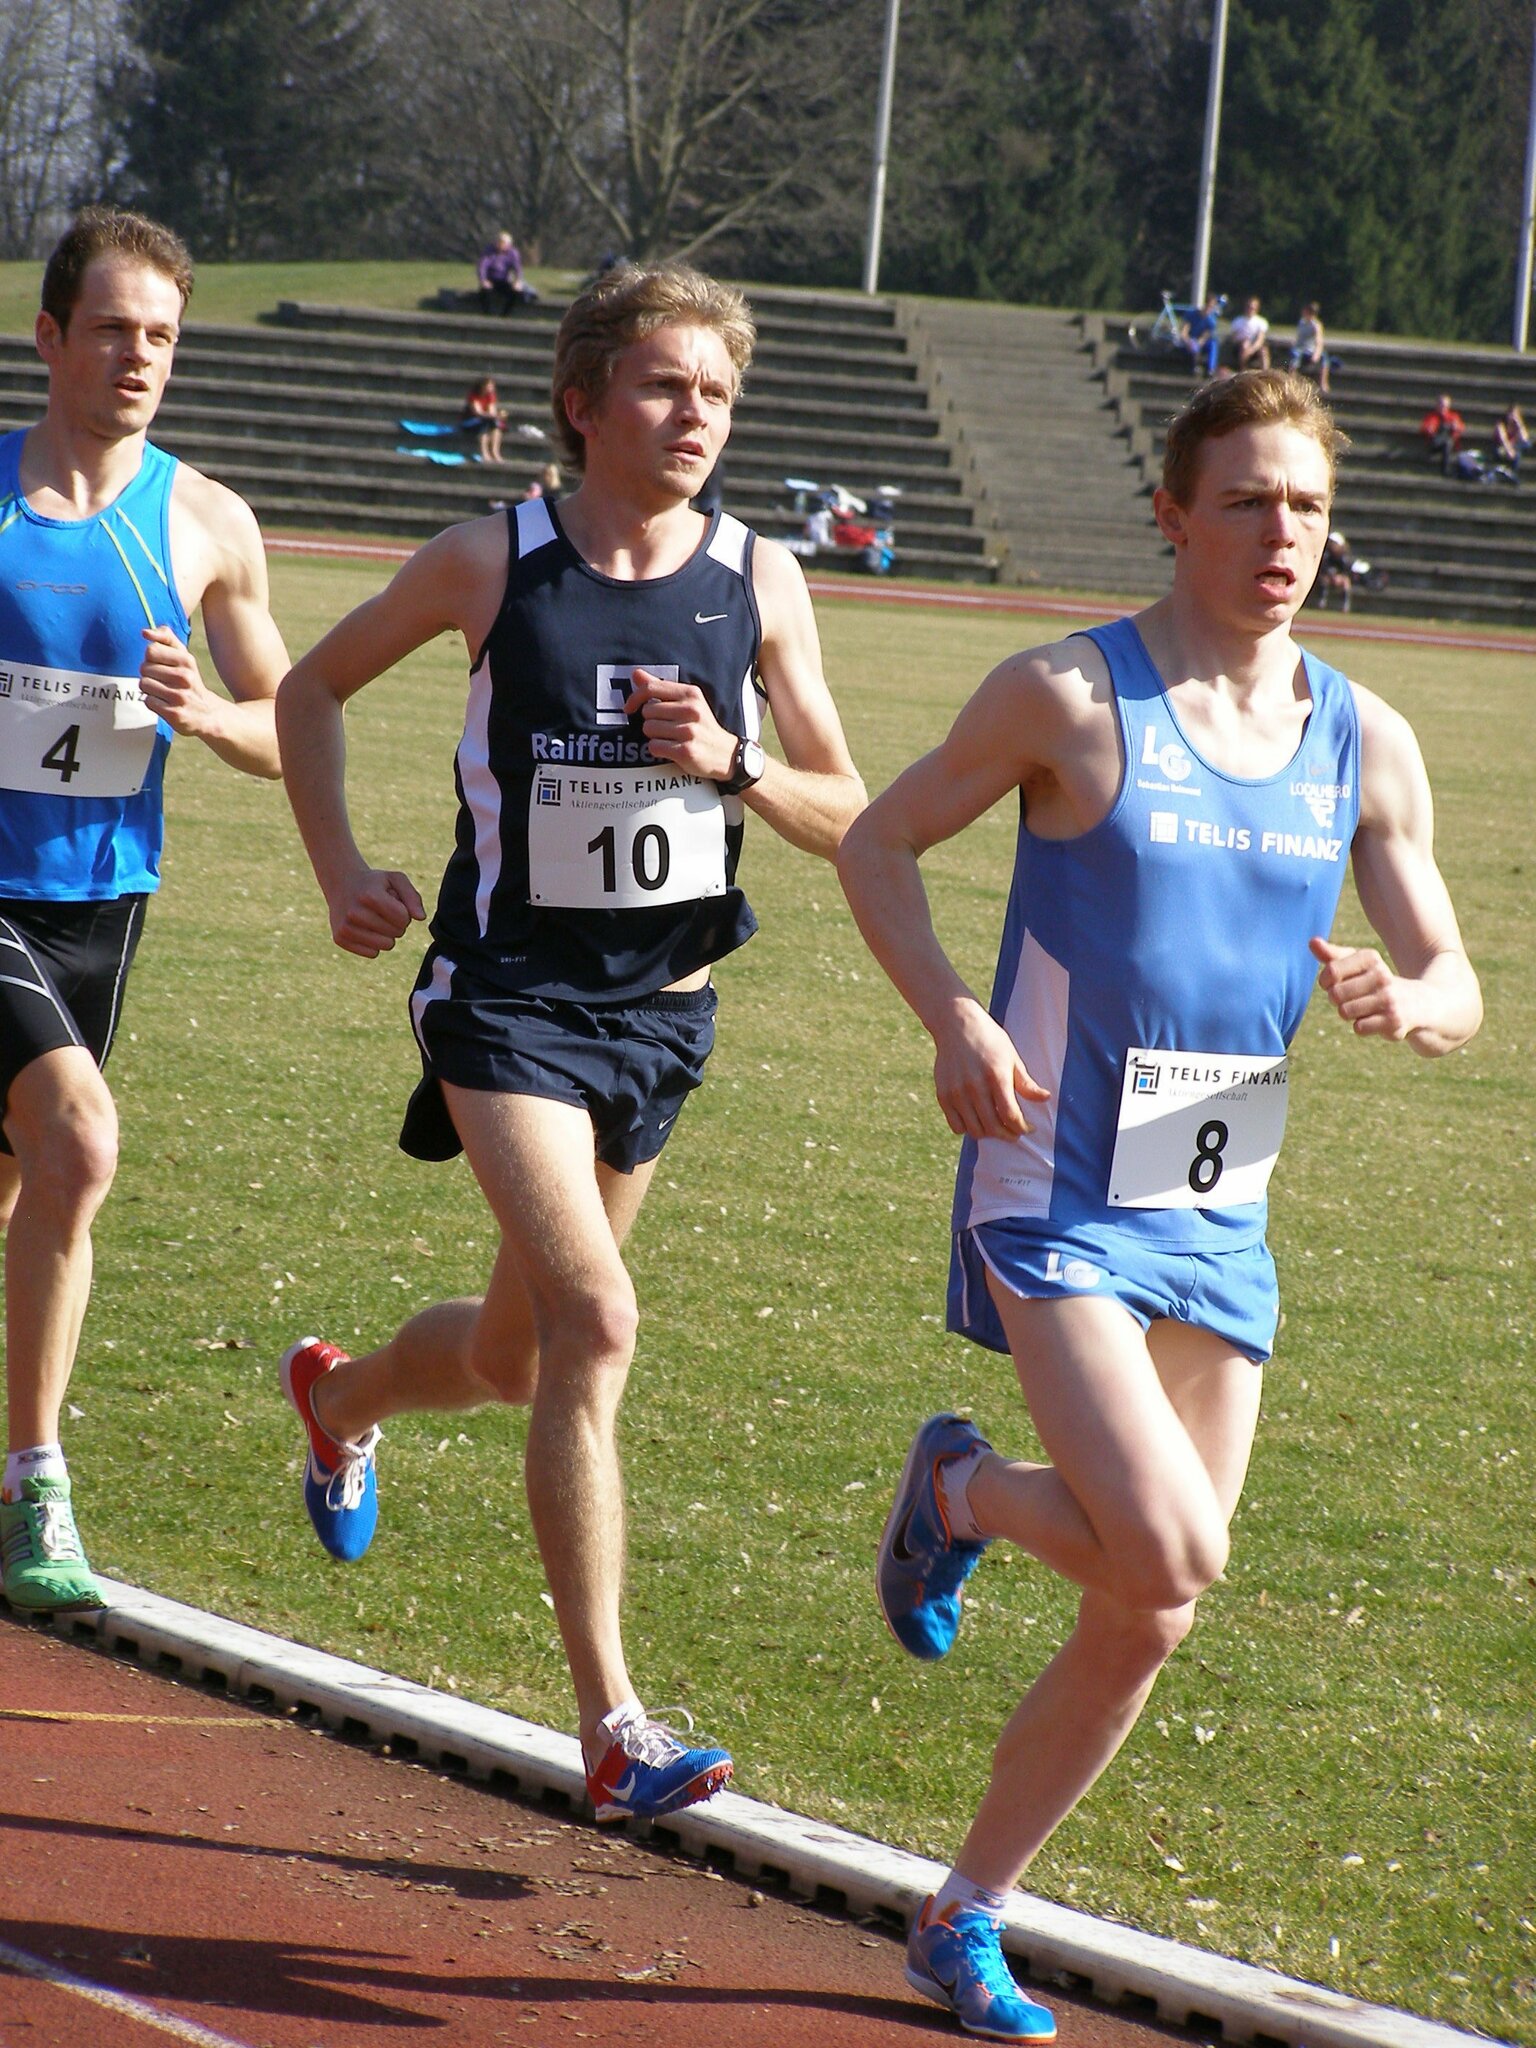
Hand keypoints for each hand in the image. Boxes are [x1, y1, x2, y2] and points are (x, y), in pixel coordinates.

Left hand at [138, 626, 224, 739]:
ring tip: (164, 693)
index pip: (151, 650)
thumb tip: (145, 632)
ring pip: (144, 684)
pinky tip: (166, 704)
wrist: (208, 714)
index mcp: (187, 661)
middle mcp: (185, 678)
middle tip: (164, 682)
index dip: (152, 658)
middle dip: (150, 674)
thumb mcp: (184, 656)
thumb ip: (166, 638)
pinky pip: (148, 701)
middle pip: (144, 668)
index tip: (163, 666)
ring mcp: (180, 697)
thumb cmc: (189, 681)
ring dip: (150, 689)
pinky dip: (153, 703)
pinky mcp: (174, 714)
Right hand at [326, 866, 426, 958]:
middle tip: (382, 910)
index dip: (404, 912)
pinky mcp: (340, 939)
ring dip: (387, 935)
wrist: (341, 883)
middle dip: (395, 923)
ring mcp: (345, 927)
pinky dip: (373, 943)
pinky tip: (364, 928)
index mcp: (370, 896)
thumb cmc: (374, 883)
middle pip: (397, 933)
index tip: (393, 903)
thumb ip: (412, 897)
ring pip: (386, 945)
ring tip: (375, 919)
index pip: (403, 919)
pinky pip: (372, 953)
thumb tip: (420, 918)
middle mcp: (355, 913)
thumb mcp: (395, 880)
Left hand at [625, 668, 734, 781]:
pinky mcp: (685, 750)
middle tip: (666, 728)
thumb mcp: (687, 702)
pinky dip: (658, 750)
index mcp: (691, 694)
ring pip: (648, 729)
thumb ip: (661, 688)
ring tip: (670, 738)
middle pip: (647, 712)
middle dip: (651, 721)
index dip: (634, 698)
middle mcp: (691, 710)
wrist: (725, 754)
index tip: (629, 708)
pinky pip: (654, 747)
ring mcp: (689, 731)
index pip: (651, 688)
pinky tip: (671, 750)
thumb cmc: (701, 727)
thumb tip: (636, 673)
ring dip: (654, 736)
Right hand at [932, 999, 1049, 1139]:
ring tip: (997, 1126)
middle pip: (993, 1127)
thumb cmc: (989, 1040)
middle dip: (1008, 1135)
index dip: (1022, 1128)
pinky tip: (977, 1120)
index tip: (1029, 1128)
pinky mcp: (943, 1095)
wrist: (956, 1024)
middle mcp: (974, 1086)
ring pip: (975, 1130)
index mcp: (996, 1076)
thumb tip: (1046, 1098)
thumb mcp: (1012, 1057)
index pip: (1011, 1116)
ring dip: (989, 1133)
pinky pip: (956, 1125)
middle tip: (1015, 1132)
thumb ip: (1026, 1083)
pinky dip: (968, 1128)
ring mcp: (956, 1092)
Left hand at [1309, 935, 1418, 1039]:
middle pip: (1335, 994)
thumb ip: (1332, 955)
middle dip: (1337, 1000)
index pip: (1331, 970)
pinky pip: (1358, 1028)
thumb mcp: (1356, 965)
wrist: (1416, 1003)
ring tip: (1365, 1007)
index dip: (1325, 981)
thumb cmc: (1374, 982)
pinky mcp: (1393, 1021)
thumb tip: (1312, 942)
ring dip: (1349, 1014)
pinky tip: (1375, 1019)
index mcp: (1371, 958)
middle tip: (1352, 998)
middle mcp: (1382, 976)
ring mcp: (1389, 999)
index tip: (1334, 982)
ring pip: (1345, 1012)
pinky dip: (1362, 1027)